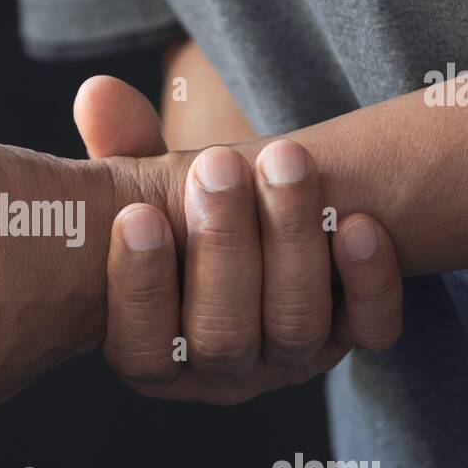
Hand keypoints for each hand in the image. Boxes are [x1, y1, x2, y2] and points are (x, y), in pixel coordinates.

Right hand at [74, 76, 402, 403]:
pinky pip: (371, 329)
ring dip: (292, 240)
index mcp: (150, 352)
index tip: (137, 215)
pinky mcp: (349, 335)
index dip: (140, 287)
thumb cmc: (182, 211)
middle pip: (223, 336)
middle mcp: (220, 372)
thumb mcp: (142, 185)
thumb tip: (97, 94)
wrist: (263, 219)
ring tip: (285, 160)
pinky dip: (369, 281)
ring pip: (295, 324)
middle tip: (216, 165)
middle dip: (221, 247)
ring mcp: (289, 359)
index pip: (144, 347)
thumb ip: (119, 151)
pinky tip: (359, 223)